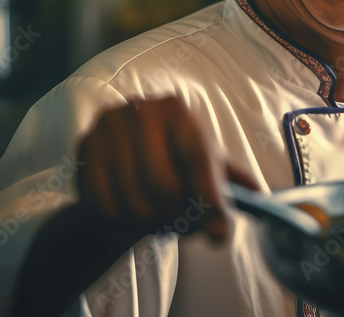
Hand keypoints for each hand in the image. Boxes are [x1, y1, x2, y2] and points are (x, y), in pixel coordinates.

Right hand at [76, 96, 258, 242]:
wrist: (120, 163)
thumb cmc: (172, 162)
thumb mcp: (205, 164)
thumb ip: (230, 179)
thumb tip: (260, 195)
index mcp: (177, 110)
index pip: (198, 160)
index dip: (211, 199)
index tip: (221, 234)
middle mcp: (141, 111)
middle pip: (166, 186)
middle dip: (180, 219)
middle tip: (185, 229)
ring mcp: (108, 129)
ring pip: (136, 202)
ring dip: (153, 226)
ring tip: (160, 223)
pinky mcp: (83, 151)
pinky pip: (107, 207)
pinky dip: (124, 224)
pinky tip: (132, 219)